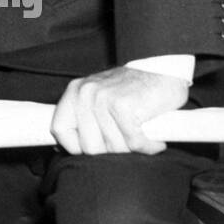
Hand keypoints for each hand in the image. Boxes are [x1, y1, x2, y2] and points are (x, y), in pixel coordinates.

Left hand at [51, 66, 188, 155]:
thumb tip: (66, 147)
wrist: (164, 72)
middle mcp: (85, 93)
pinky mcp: (123, 106)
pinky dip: (148, 146)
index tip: (96, 149)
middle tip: (126, 141)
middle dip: (111, 151)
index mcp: (74, 91)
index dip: (76, 147)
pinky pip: (133, 142)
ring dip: (132, 148)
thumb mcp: (100, 99)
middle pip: (89, 146)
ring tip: (140, 134)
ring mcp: (103, 98)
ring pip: (113, 147)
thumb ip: (84, 119)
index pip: (59, 129)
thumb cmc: (134, 91)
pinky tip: (152, 139)